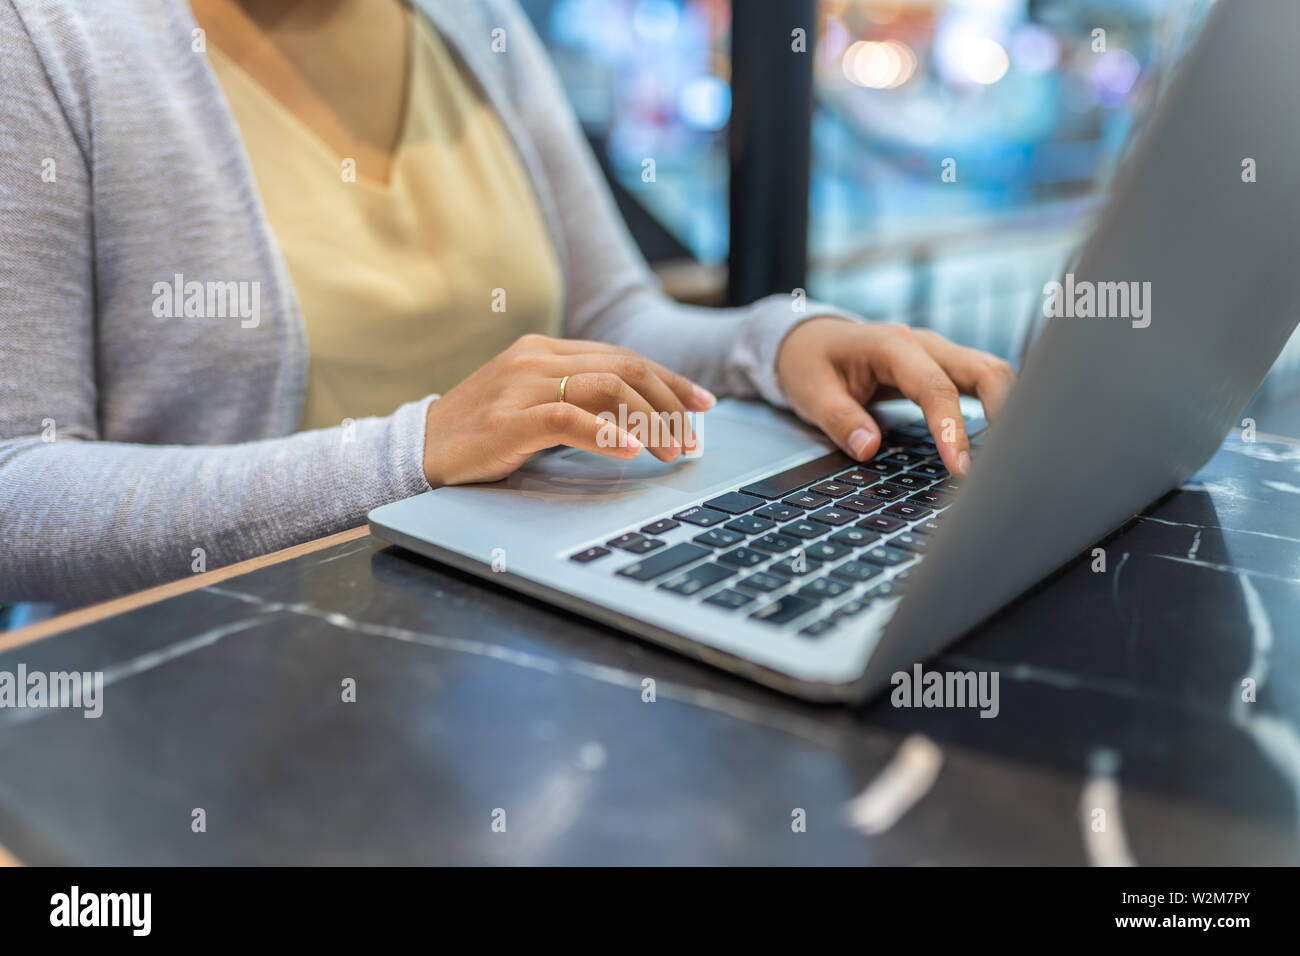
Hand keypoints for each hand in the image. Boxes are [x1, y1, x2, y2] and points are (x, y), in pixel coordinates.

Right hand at [423, 333, 715, 486]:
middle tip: (692, 437)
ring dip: (648, 420)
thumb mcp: (534, 405)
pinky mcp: (508, 419)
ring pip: (606, 387)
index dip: (669, 380)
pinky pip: (569, 418)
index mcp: (545, 348)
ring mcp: (520, 385)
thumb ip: (579, 400)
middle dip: (668, 402)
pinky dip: (606, 434)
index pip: (622, 356)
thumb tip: (642, 418)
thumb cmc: (482, 434)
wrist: (418, 450)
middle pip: (624, 368)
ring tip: (670, 449)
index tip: (702, 404)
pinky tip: (631, 451)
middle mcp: (536, 357)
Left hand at [775, 318, 1015, 475]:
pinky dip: (998, 407)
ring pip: (992, 373)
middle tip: (1008, 461)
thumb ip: (840, 420)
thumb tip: (869, 448)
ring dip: (1009, 408)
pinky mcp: (942, 367)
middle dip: (1006, 411)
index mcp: (891, 346)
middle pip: (985, 370)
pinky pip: (981, 383)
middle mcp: (924, 344)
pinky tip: (1000, 440)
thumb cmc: (809, 363)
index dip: (951, 430)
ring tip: (1013, 455)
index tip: (961, 469)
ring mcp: (938, 353)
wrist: (808, 339)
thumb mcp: (811, 393)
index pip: (935, 389)